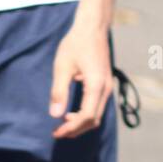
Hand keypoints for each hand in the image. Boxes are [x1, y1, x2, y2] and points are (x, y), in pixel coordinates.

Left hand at [50, 20, 112, 138]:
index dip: (71, 128)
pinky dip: (85, 114)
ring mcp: (107, 87)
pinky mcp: (104, 84)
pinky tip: (70, 113)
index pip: (86, 117)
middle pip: (93, 120)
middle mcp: (106, 89)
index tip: (56, 132)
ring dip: (81, 123)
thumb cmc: (75, 45)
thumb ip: (59, 91)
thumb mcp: (62, 67)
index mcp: (96, 86)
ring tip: (62, 125)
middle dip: (76, 129)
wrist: (92, 29)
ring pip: (97, 114)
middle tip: (57, 132)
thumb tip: (54, 115)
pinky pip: (97, 106)